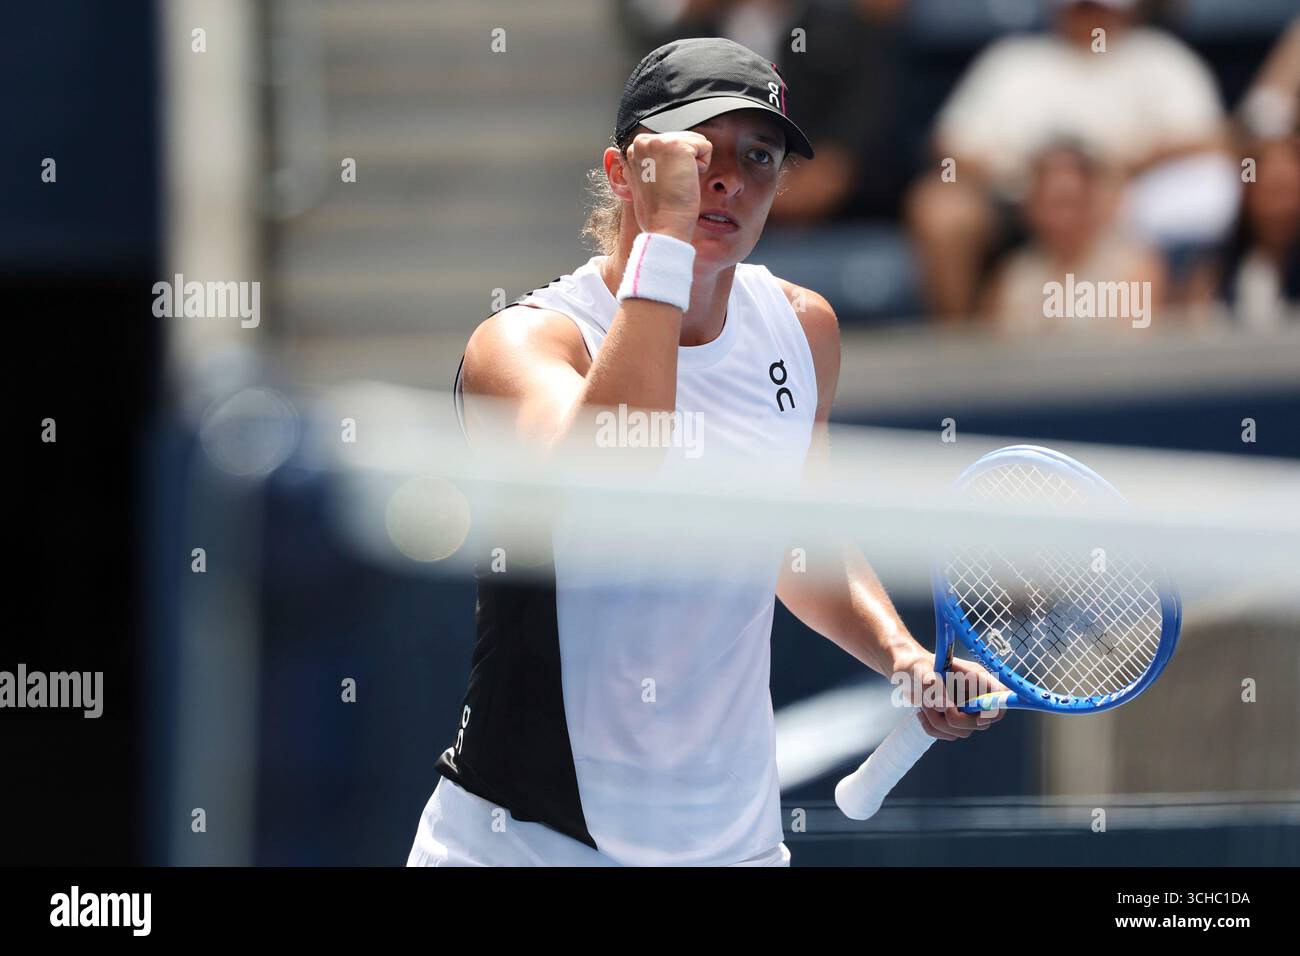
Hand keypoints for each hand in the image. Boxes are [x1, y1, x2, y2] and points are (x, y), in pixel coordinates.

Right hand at [624, 130, 710, 242]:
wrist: (664, 225)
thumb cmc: (657, 211)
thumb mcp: (645, 181)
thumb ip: (651, 162)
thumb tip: (664, 157)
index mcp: (632, 150)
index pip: (667, 143)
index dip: (672, 165)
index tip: (662, 184)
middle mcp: (641, 142)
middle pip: (681, 139)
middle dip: (683, 163)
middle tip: (670, 185)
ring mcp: (658, 142)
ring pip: (694, 141)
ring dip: (692, 164)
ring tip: (676, 182)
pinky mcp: (677, 146)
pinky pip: (706, 147)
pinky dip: (703, 166)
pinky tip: (685, 180)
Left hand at [891, 648, 1006, 740]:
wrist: (906, 673)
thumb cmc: (917, 664)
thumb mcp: (921, 668)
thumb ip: (932, 681)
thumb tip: (942, 705)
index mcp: (977, 678)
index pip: (1000, 697)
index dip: (994, 710)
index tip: (978, 716)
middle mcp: (976, 696)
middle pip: (982, 722)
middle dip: (955, 719)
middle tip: (932, 705)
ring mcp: (966, 711)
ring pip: (962, 732)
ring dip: (938, 721)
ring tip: (923, 704)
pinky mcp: (954, 722)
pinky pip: (948, 735)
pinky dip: (932, 727)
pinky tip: (922, 713)